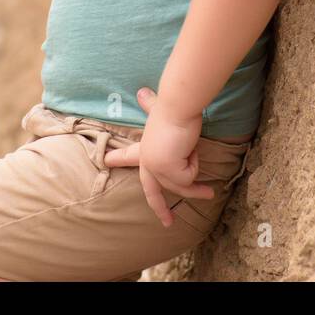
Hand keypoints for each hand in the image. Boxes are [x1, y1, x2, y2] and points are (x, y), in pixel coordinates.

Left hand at [101, 87, 215, 226]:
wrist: (177, 106)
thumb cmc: (172, 108)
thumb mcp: (160, 112)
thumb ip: (151, 104)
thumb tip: (141, 91)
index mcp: (145, 148)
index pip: (128, 155)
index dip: (119, 159)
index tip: (106, 161)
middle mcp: (148, 162)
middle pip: (152, 191)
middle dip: (160, 209)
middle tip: (167, 223)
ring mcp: (157, 169)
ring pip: (182, 186)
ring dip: (197, 186)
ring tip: (209, 193)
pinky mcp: (168, 172)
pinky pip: (189, 178)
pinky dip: (195, 164)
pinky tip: (190, 150)